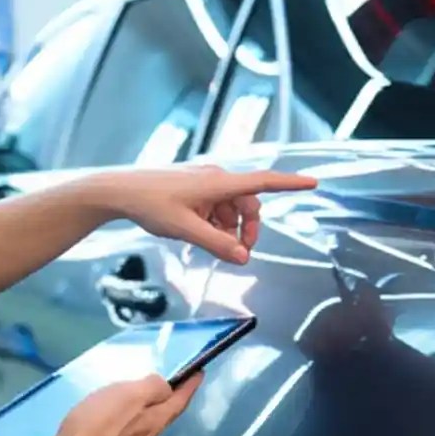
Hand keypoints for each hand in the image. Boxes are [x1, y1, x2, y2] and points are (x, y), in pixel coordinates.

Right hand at [44, 373, 203, 435]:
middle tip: (172, 382)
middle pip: (164, 414)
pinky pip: (126, 431)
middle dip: (170, 398)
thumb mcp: (130, 396)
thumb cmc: (100, 427)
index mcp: (156, 421)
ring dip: (148, 409)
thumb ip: (152, 388)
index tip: (199, 372)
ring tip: (142, 395)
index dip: (190, 385)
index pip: (180, 400)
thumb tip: (165, 387)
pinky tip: (116, 416)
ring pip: (145, 424)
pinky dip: (129, 419)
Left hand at [94, 165, 318, 263]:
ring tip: (210, 244)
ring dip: (230, 228)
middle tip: (239, 253)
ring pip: (232, 208)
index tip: (314, 183)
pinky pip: (217, 207)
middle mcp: (216, 178)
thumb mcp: (186, 229)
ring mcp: (204, 183)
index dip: (290, 184)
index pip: (263, 182)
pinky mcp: (194, 189)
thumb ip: (217, 244)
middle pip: (249, 203)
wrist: (120, 191)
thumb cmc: (151, 205)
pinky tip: (198, 234)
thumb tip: (244, 257)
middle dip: (248, 228)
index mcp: (218, 183)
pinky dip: (215, 222)